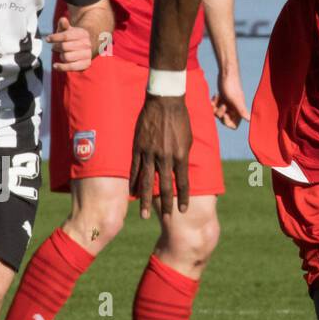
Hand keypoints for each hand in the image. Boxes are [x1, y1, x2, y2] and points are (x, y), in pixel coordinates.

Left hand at [47, 16, 93, 71]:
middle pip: (64, 47)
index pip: (65, 36)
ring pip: (66, 57)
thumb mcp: (68, 30)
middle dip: (57, 47)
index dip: (55, 38)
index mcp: (82, 34)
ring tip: (62, 54)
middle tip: (55, 47)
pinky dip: (62, 67)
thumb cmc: (73, 38)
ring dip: (60, 56)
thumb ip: (64, 25)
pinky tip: (55, 65)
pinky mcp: (86, 64)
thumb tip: (63, 20)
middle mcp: (87, 44)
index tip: (48, 39)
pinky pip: (71, 67)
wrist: (87, 47)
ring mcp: (87, 54)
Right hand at [130, 93, 191, 217]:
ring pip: (146, 182)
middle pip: (164, 186)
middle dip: (165, 204)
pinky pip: (134, 169)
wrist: (165, 101)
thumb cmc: (181, 119)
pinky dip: (132, 182)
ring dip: (145, 200)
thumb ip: (183, 157)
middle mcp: (165, 157)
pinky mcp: (138, 147)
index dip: (183, 197)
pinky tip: (131, 194)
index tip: (183, 210)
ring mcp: (149, 153)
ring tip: (144, 215)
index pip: (182, 182)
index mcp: (180, 155)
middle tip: (165, 218)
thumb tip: (180, 172)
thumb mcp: (188, 139)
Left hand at [212, 70, 248, 128]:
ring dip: (215, 107)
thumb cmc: (231, 85)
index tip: (225, 114)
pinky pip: (215, 107)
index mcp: (239, 110)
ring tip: (217, 98)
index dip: (227, 122)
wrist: (226, 73)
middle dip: (219, 113)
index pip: (233, 126)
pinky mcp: (222, 99)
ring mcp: (227, 104)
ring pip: (218, 114)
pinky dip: (213, 103)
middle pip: (224, 120)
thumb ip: (242, 110)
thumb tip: (250, 120)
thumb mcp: (235, 99)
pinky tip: (215, 95)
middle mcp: (233, 109)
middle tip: (221, 104)